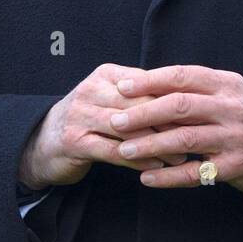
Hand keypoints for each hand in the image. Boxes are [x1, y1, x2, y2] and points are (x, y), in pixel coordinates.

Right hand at [18, 62, 188, 188]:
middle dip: (169, 122)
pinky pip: (114, 151)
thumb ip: (141, 97)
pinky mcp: (75, 141)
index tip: (198, 114)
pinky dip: (138, 159)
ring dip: (157, 144)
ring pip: (127, 128)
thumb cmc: (90, 120)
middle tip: (196, 137)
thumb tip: (184, 101)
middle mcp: (90, 90)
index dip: (173, 98)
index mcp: (104, 75)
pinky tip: (157, 166)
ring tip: (182, 156)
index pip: (144, 82)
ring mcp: (80, 115)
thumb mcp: (112, 99)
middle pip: (137, 104)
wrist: (44, 142)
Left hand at [104, 64, 242, 194]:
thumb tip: (147, 83)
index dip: (149, 82)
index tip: (121, 88)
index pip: (181, 77)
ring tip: (123, 150)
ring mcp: (233, 138)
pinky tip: (147, 178)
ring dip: (150, 145)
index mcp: (223, 84)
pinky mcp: (236, 166)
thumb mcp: (229, 91)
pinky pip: (197, 173)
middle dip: (143, 113)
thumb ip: (196, 87)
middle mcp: (229, 108)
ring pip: (184, 139)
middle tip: (115, 120)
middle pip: (179, 106)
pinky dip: (169, 177)